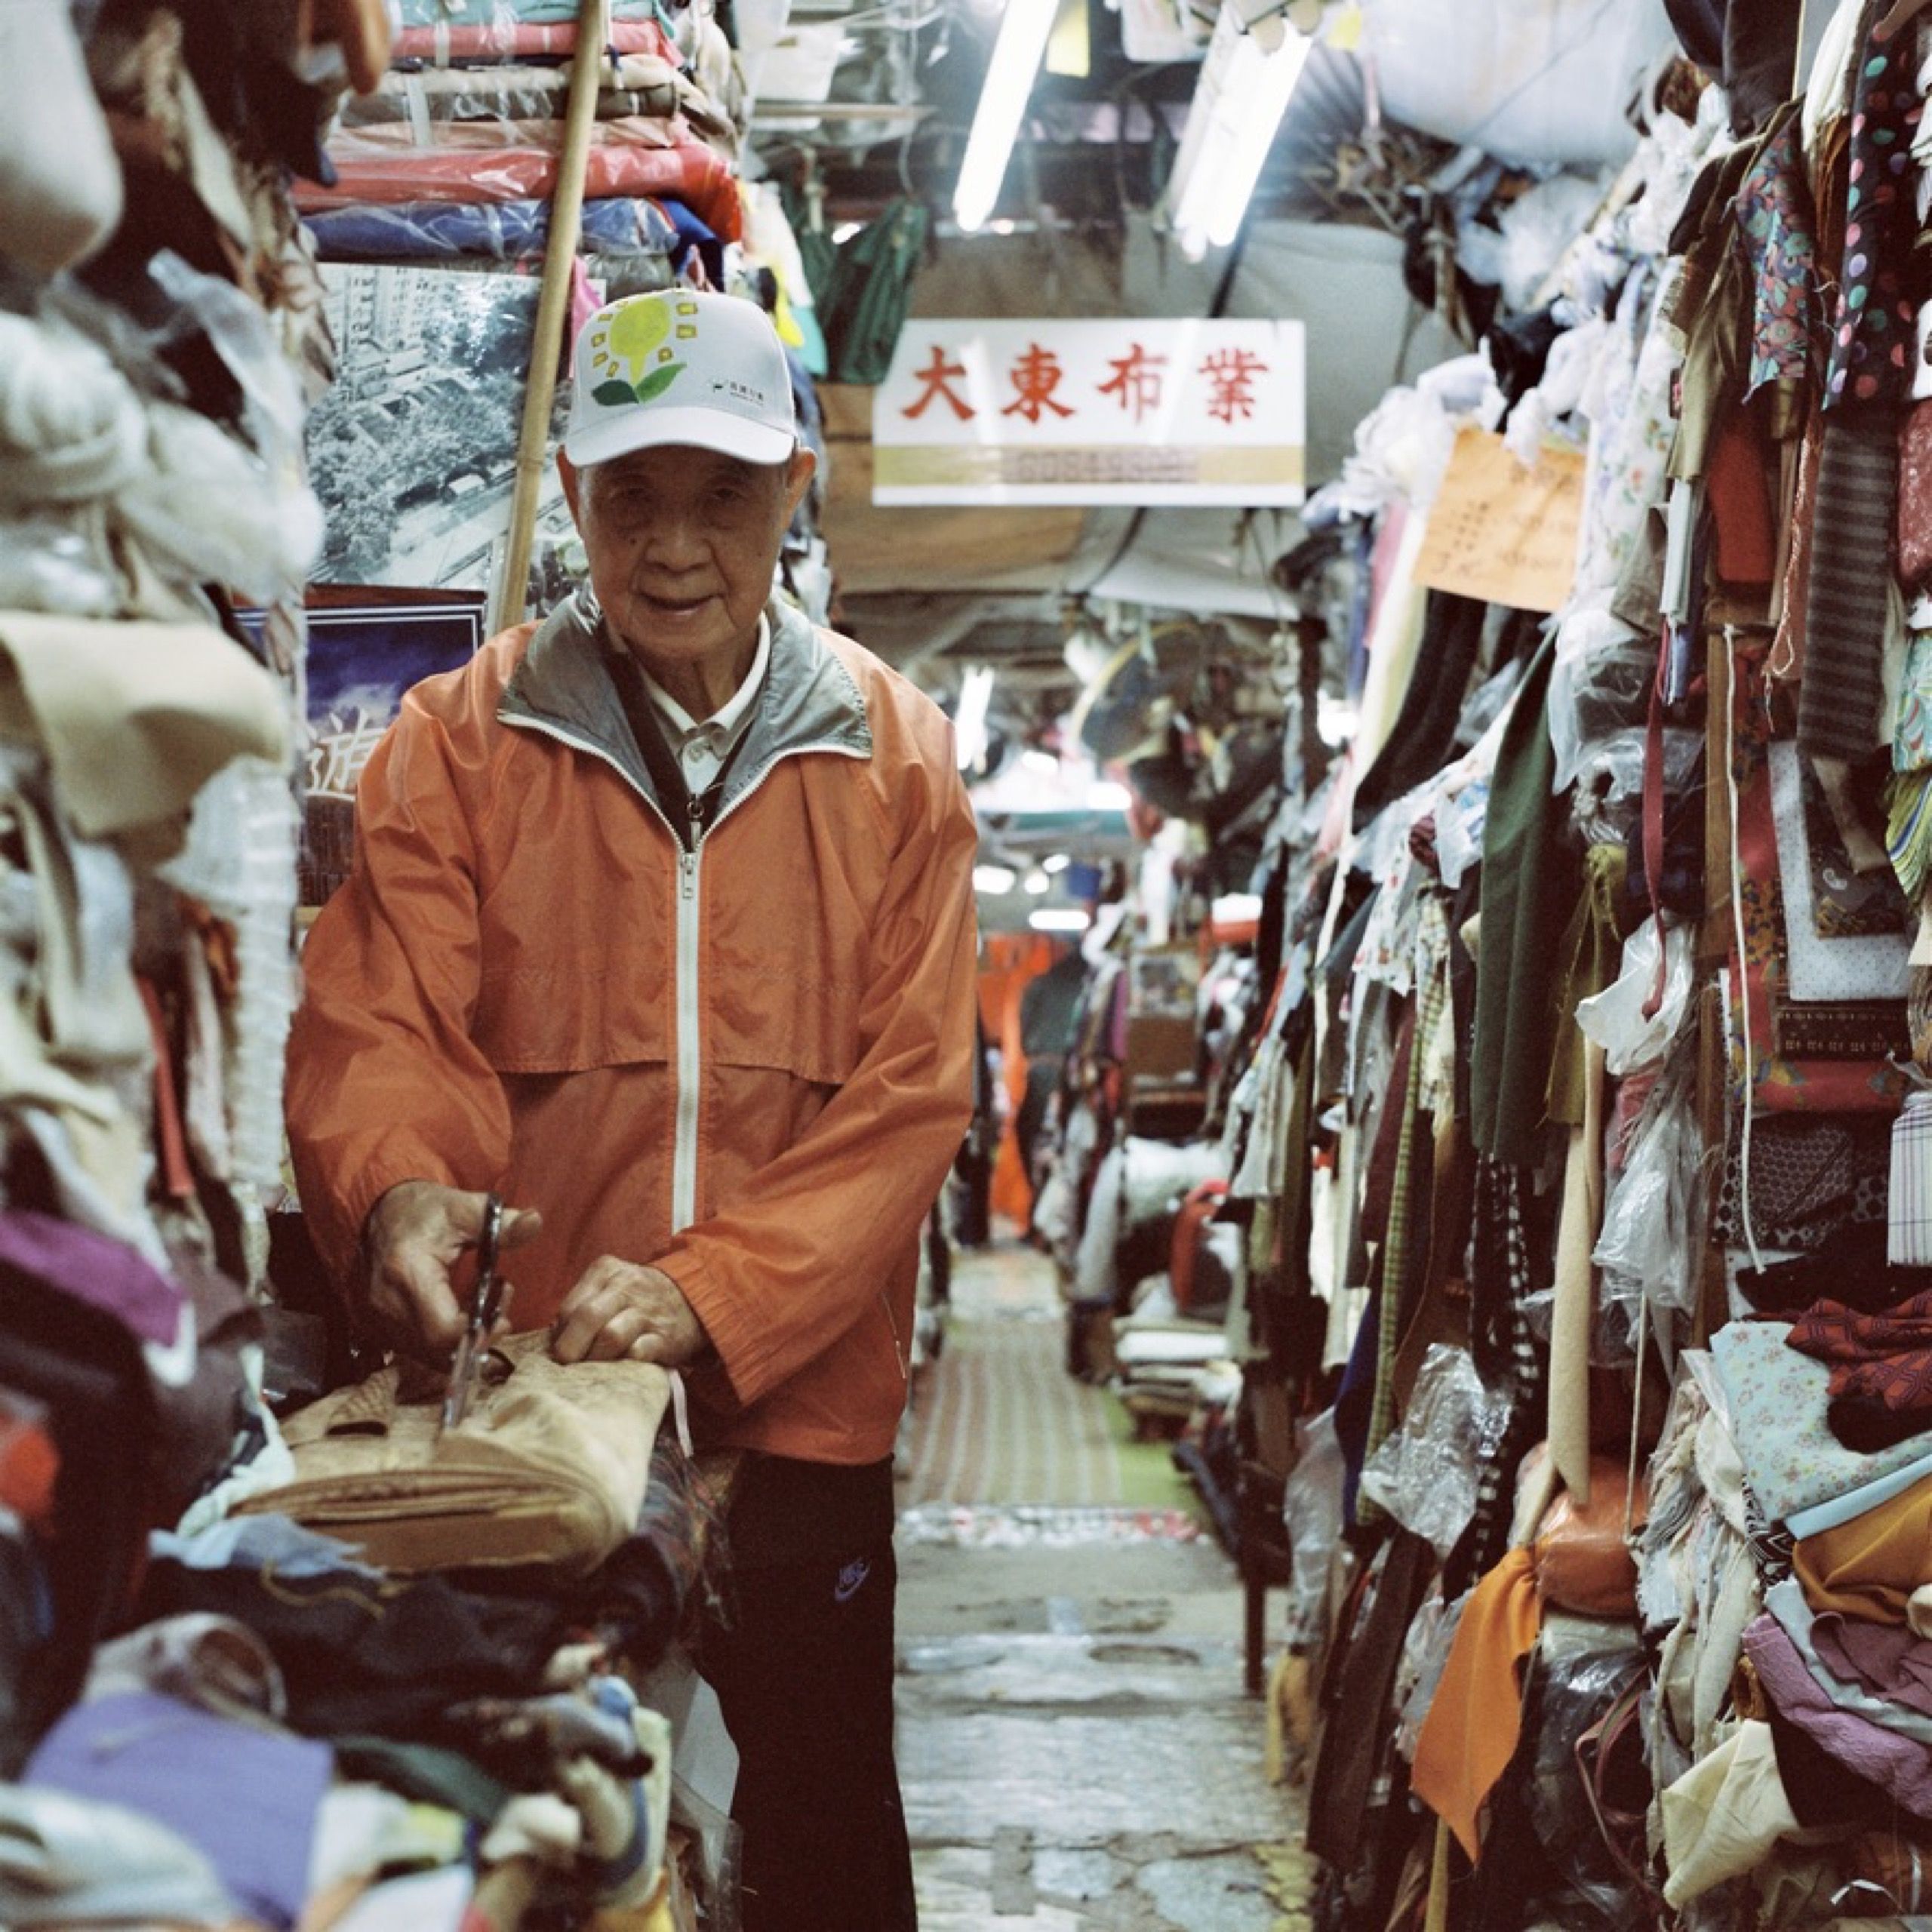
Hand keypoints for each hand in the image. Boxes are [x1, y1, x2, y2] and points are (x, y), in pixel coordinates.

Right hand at [362, 1180, 542, 1362]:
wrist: (382, 1215)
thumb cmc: (424, 1211)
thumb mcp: (462, 1208)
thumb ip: (497, 1222)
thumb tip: (533, 1221)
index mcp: (406, 1272)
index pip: (442, 1329)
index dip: (478, 1332)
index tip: (503, 1315)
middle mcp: (388, 1304)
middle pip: (437, 1349)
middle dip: (477, 1338)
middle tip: (500, 1311)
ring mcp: (381, 1320)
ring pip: (429, 1357)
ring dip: (463, 1343)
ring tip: (485, 1312)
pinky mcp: (384, 1328)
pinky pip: (421, 1352)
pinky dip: (447, 1344)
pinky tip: (464, 1318)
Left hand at [550, 1256, 707, 1366]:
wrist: (691, 1299)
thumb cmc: (636, 1298)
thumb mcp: (609, 1285)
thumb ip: (581, 1303)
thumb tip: (554, 1335)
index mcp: (606, 1270)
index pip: (570, 1306)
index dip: (561, 1333)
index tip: (561, 1347)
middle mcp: (627, 1286)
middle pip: (588, 1317)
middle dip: (571, 1347)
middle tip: (568, 1364)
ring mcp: (648, 1312)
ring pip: (610, 1337)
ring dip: (597, 1357)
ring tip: (596, 1365)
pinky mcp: (665, 1337)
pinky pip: (637, 1354)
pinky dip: (624, 1362)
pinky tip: (622, 1364)